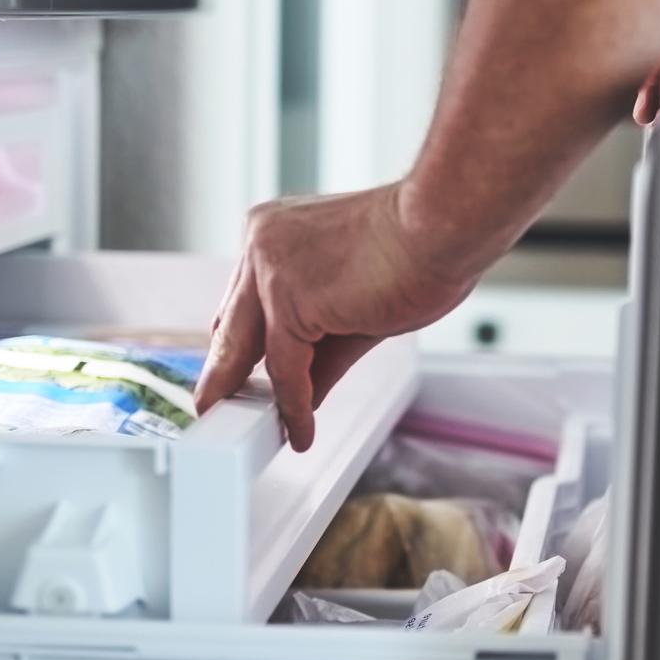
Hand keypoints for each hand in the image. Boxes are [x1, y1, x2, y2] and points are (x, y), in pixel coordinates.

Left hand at [194, 184, 477, 449]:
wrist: (442, 226)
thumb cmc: (419, 249)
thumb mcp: (357, 305)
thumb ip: (324, 351)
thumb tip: (306, 394)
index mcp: (276, 232)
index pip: (244, 301)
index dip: (241, 343)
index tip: (235, 374)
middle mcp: (262, 244)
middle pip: (232, 326)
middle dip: (224, 374)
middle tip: (217, 408)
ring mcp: (270, 269)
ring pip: (251, 349)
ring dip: (255, 397)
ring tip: (259, 433)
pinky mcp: (288, 300)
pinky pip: (285, 368)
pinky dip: (294, 404)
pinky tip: (301, 429)